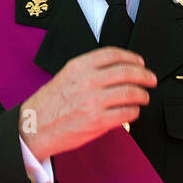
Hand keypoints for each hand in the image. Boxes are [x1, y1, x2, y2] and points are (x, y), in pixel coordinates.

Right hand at [19, 48, 156, 160]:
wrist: (32, 128)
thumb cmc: (47, 105)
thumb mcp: (65, 77)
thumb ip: (89, 72)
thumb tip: (118, 70)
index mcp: (78, 67)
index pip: (113, 55)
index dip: (132, 58)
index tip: (140, 63)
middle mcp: (87, 81)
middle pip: (127, 73)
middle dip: (145, 76)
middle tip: (151, 80)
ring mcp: (93, 101)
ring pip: (131, 93)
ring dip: (143, 95)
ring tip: (143, 97)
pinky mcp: (98, 121)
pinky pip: (127, 113)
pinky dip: (134, 112)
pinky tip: (132, 112)